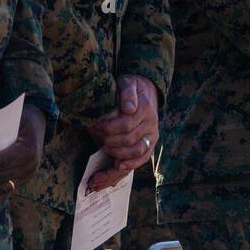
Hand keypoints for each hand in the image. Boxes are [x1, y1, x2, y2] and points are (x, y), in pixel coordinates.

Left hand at [0, 103, 46, 211]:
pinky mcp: (22, 183)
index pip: (2, 160)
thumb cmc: (19, 120)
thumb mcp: (11, 119)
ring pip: (1, 190)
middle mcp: (29, 166)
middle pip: (0, 177)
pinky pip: (5, 195)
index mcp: (27, 149)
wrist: (38, 126)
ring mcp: (27, 177)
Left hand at [89, 74, 157, 191]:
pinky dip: (131, 164)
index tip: (97, 126)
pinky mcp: (150, 145)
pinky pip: (142, 158)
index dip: (110, 128)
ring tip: (105, 149)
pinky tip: (118, 166)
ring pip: (137, 151)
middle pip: (130, 139)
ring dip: (119, 154)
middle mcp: (151, 124)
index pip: (126, 124)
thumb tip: (128, 108)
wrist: (146, 92)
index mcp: (145, 109)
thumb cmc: (131, 88)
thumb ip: (127, 93)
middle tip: (99, 138)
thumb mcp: (128, 83)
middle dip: (111, 141)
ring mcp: (152, 136)